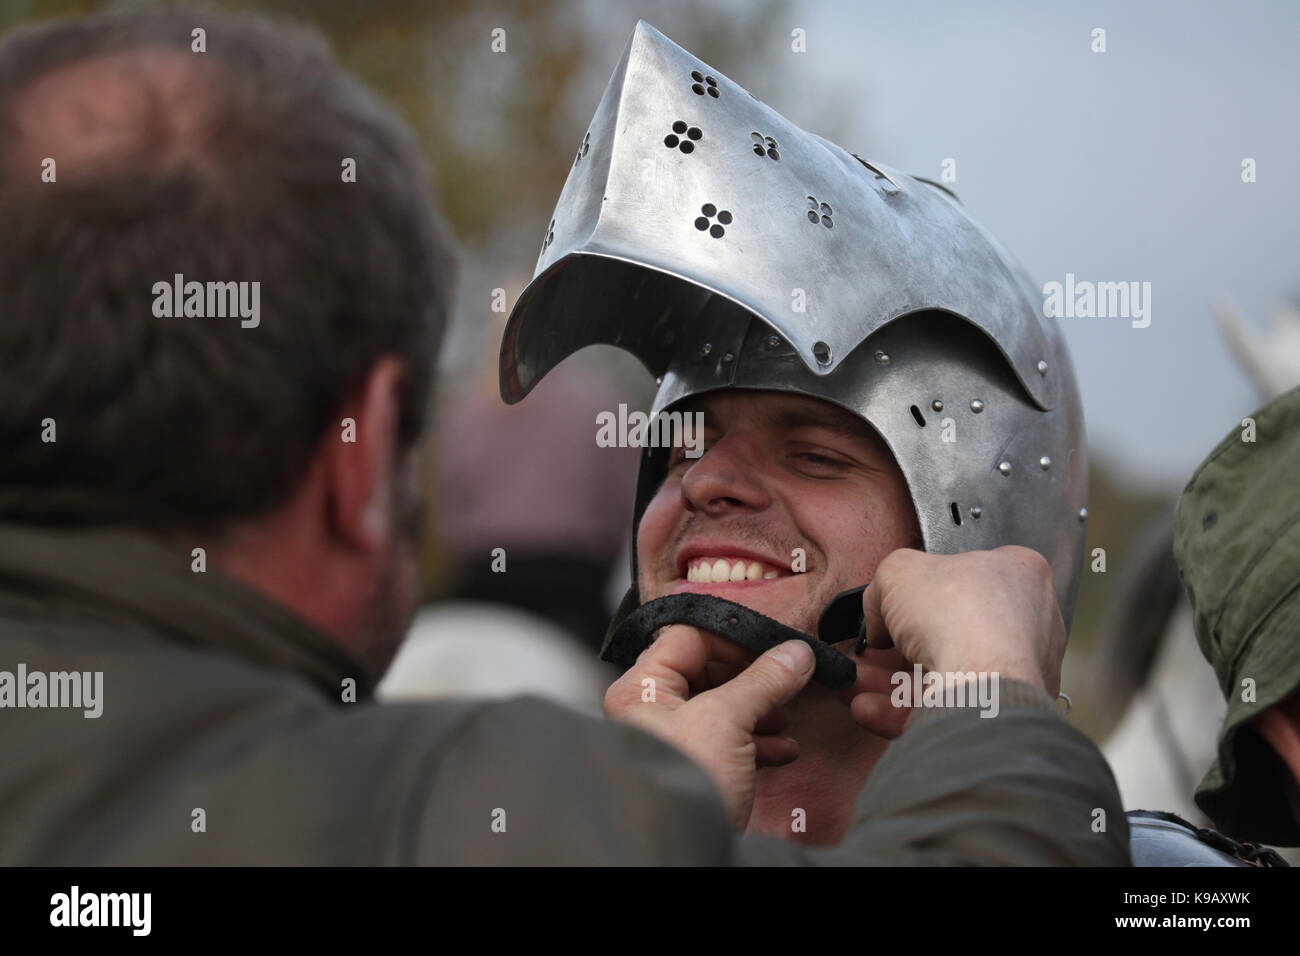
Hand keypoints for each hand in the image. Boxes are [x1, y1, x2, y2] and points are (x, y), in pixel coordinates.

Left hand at [604, 624, 815, 828]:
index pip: (687, 638)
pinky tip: (784, 751)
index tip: (772, 646)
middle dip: (752, 678)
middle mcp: (650, 713)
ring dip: (760, 711)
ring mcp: (674, 744)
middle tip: (786, 677)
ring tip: (787, 715)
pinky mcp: (696, 773)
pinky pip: (728, 745)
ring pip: (722, 710)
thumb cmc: (683, 788)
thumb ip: (763, 681)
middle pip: (707, 674)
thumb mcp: (726, 722)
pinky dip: (758, 744)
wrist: (681, 854)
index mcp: (640, 689)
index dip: (732, 639)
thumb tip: (794, 652)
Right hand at [860, 546, 1066, 696]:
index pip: (969, 576)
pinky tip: (869, 707)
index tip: (892, 608)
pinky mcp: (1001, 713)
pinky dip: (903, 708)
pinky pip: (946, 707)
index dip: (922, 592)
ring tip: (859, 683)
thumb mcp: (900, 570)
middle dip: (899, 646)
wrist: (981, 683)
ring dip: (892, 681)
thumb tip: (879, 615)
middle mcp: (1028, 624)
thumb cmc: (961, 615)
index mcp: (1020, 575)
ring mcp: (1018, 672)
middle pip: (951, 632)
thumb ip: (885, 584)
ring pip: (944, 674)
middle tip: (873, 649)